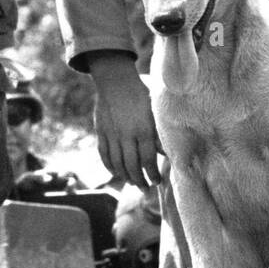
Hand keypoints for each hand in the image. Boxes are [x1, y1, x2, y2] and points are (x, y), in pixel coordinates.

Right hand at [88, 53, 161, 190]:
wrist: (115, 79)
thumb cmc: (140, 94)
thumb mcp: (154, 111)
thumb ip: (160, 133)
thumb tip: (167, 153)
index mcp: (143, 130)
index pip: (148, 160)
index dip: (152, 174)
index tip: (157, 182)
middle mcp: (126, 135)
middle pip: (132, 166)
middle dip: (140, 180)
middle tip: (146, 188)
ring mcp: (111, 134)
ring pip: (117, 163)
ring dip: (125, 176)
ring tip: (133, 183)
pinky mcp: (101, 132)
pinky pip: (104, 155)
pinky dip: (110, 166)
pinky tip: (116, 172)